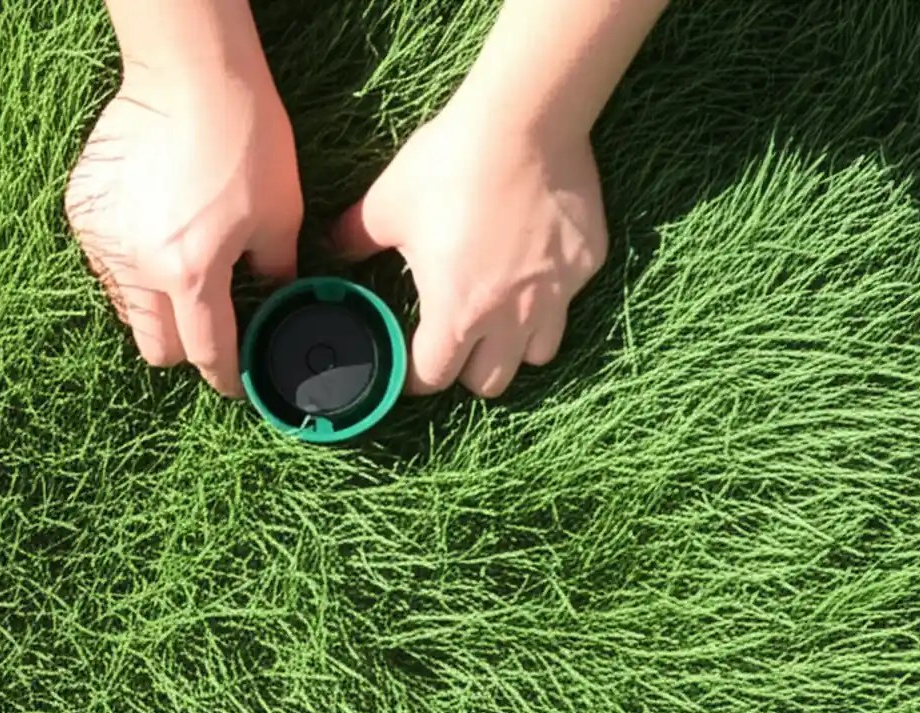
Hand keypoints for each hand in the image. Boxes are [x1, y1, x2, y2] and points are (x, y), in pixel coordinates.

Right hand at [65, 69, 301, 395]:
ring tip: (178, 270)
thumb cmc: (244, 139)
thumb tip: (276, 296)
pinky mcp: (81, 212)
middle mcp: (140, 268)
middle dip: (182, 348)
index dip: (224, 376)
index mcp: (193, 275)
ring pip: (124, 305)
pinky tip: (152, 229)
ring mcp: (103, 241)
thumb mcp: (281, 213)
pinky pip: (103, 260)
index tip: (231, 385)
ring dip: (152, 305)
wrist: (189, 76)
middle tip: (204, 329)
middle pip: (154, 346)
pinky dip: (128, 260)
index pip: (206, 352)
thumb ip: (276, 269)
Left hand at [332, 111, 607, 397]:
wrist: (525, 121)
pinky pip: (568, 301)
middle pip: (489, 383)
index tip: (406, 366)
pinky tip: (532, 266)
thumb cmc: (451, 164)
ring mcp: (556, 294)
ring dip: (513, 346)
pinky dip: (549, 299)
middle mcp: (510, 317)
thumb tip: (333, 248)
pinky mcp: (586, 265)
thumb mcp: (386, 204)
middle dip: (465, 370)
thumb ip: (353, 238)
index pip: (433, 379)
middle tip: (451, 340)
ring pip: (538, 354)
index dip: (414, 378)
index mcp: (456, 313)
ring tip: (497, 315)